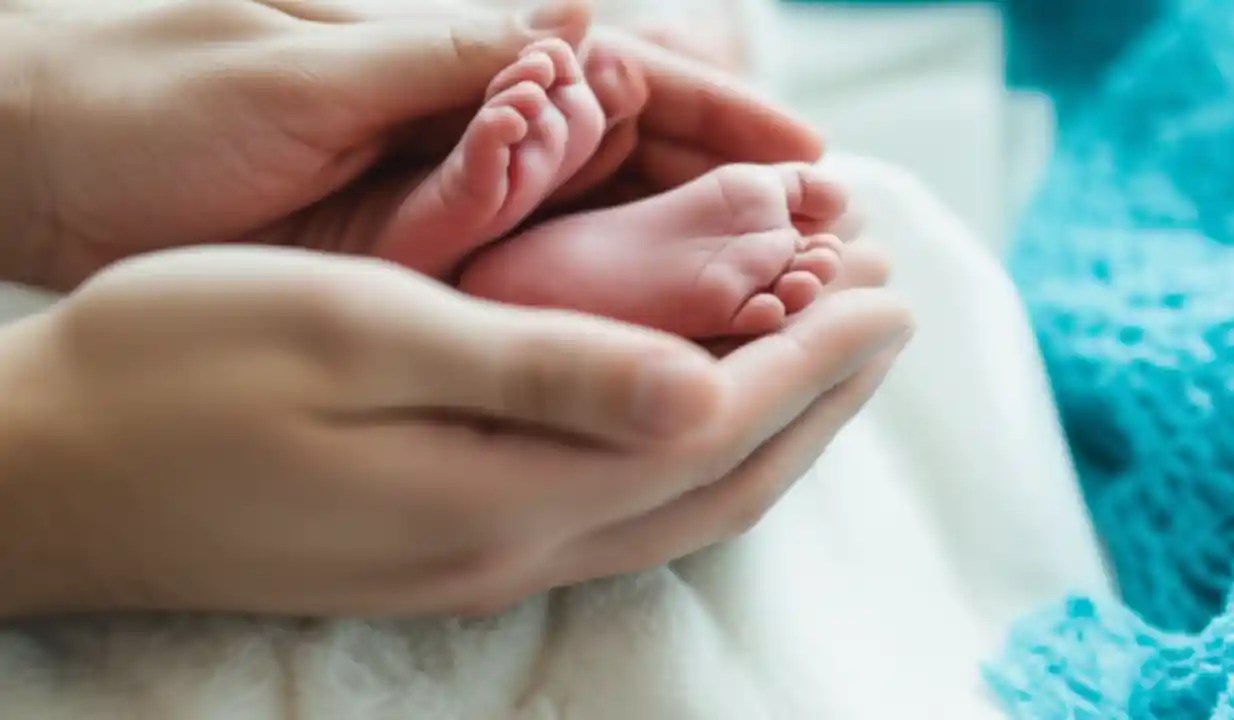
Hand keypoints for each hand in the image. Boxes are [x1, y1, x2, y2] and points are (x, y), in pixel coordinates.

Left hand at [0, 0, 589, 288]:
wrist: (32, 172)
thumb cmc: (143, 88)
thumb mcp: (304, 63)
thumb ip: (440, 51)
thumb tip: (578, 18)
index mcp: (415, 62)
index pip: (545, 70)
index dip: (597, 78)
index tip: (636, 77)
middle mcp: (421, 136)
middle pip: (547, 144)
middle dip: (577, 130)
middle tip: (581, 106)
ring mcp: (399, 203)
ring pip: (510, 201)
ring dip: (535, 168)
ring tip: (537, 124)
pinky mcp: (372, 266)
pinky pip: (450, 250)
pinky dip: (480, 213)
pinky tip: (502, 172)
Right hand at [0, 244, 906, 617]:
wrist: (53, 478)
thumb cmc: (177, 372)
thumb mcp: (355, 333)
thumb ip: (539, 369)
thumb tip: (703, 387)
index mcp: (502, 485)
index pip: (715, 421)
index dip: (815, 358)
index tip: (889, 294)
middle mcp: (510, 545)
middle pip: (719, 479)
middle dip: (820, 396)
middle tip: (888, 314)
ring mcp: (477, 562)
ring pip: (677, 506)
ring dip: (769, 430)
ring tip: (827, 359)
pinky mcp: (443, 553)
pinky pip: (618, 511)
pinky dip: (693, 454)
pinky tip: (702, 411)